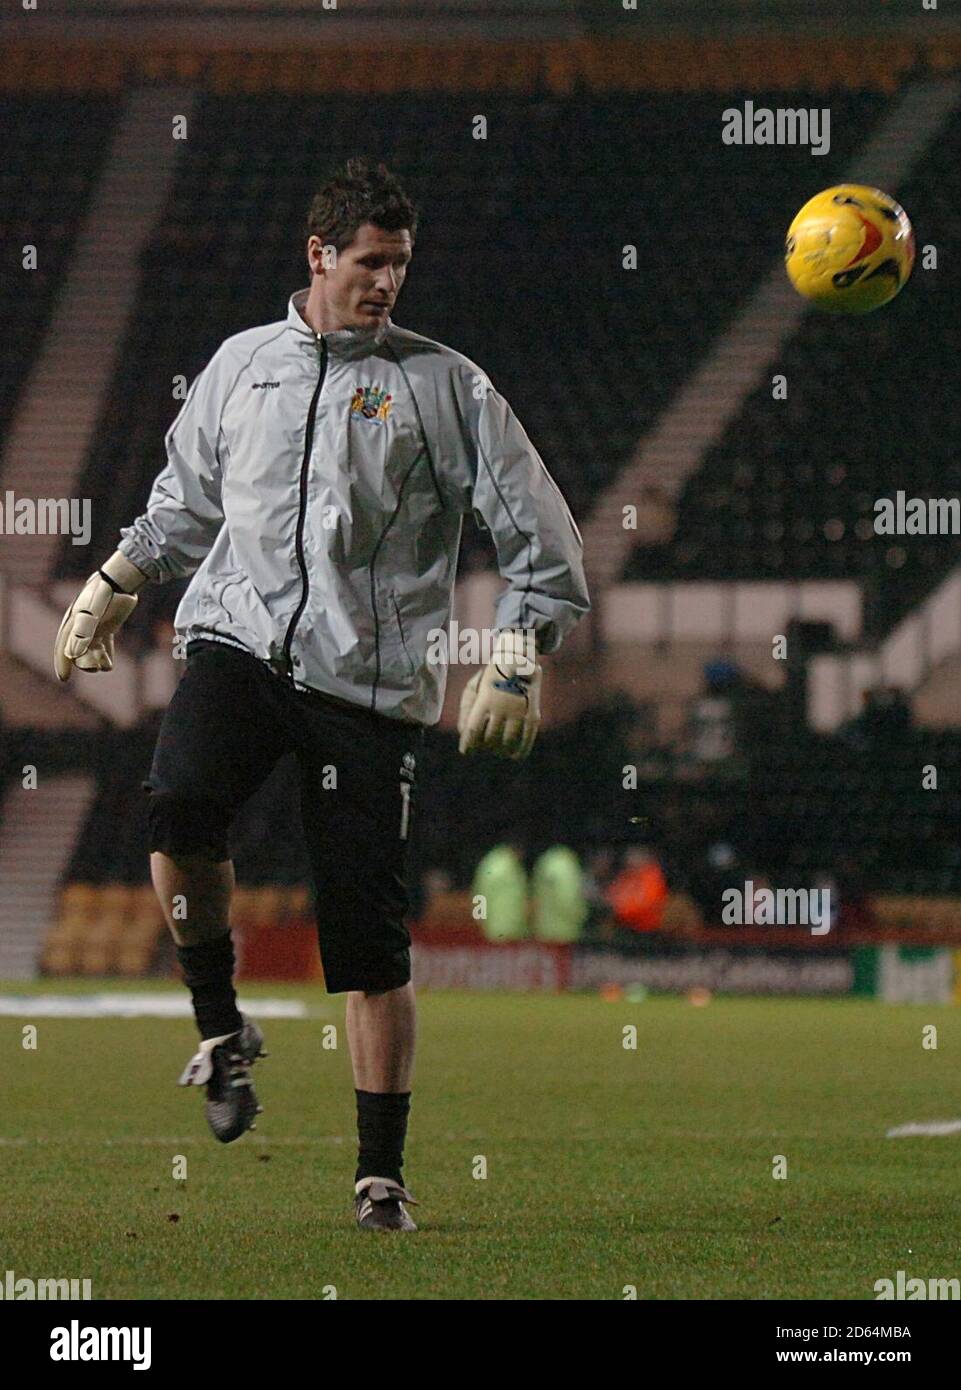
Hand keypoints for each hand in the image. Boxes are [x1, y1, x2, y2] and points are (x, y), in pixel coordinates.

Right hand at [54, 550, 145, 681]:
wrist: (120, 580)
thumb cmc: (103, 595)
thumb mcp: (91, 614)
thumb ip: (83, 633)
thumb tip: (73, 654)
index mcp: (72, 624)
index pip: (63, 647)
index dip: (62, 663)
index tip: (64, 679)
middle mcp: (81, 627)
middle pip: (79, 653)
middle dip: (85, 663)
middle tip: (96, 666)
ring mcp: (95, 627)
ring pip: (92, 651)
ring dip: (97, 660)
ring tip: (106, 663)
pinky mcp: (108, 626)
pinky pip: (104, 645)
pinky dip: (106, 655)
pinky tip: (109, 663)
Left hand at [458, 629, 541, 759]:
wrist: (519, 660)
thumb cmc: (491, 677)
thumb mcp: (473, 687)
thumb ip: (466, 710)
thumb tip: (463, 734)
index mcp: (485, 700)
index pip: (473, 731)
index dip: (468, 745)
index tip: (466, 751)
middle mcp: (502, 708)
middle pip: (490, 739)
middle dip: (485, 747)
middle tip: (484, 747)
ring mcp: (519, 712)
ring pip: (507, 742)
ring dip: (500, 751)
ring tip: (497, 750)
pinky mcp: (532, 715)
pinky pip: (527, 739)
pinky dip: (520, 751)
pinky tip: (515, 756)